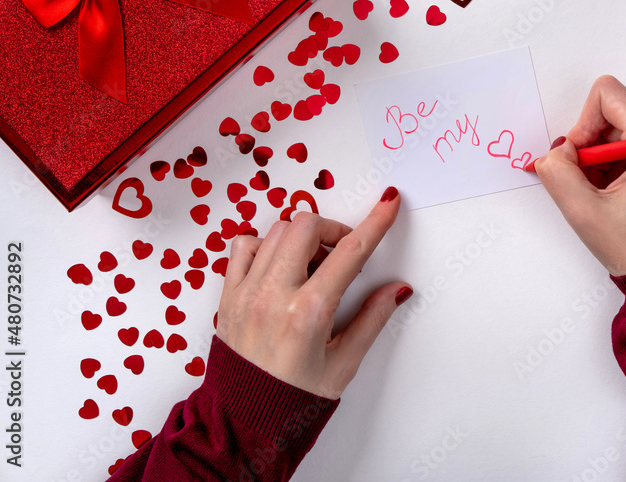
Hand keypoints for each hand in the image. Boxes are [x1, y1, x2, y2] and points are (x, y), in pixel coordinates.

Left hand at [215, 188, 411, 399]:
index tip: (388, 204)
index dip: (374, 223)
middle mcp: (273, 295)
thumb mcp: (344, 363)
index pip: (349, 252)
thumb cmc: (294, 397)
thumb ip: (372, 319)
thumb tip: (397, 290)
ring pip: (276, 231)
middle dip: (333, 229)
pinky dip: (265, 246)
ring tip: (312, 268)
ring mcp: (246, 292)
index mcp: (308, 313)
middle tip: (342, 252)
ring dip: (301, 239)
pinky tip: (280, 268)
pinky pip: (243, 246)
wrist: (245, 421)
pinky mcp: (228, 295)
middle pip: (306, 225)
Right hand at [535, 76, 625, 275]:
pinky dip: (623, 166)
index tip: (580, 158)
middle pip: (617, 115)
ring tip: (609, 197)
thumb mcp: (583, 212)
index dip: (582, 123)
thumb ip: (557, 171)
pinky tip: (622, 196)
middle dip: (593, 148)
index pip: (608, 95)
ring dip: (607, 160)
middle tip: (590, 186)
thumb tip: (557, 151)